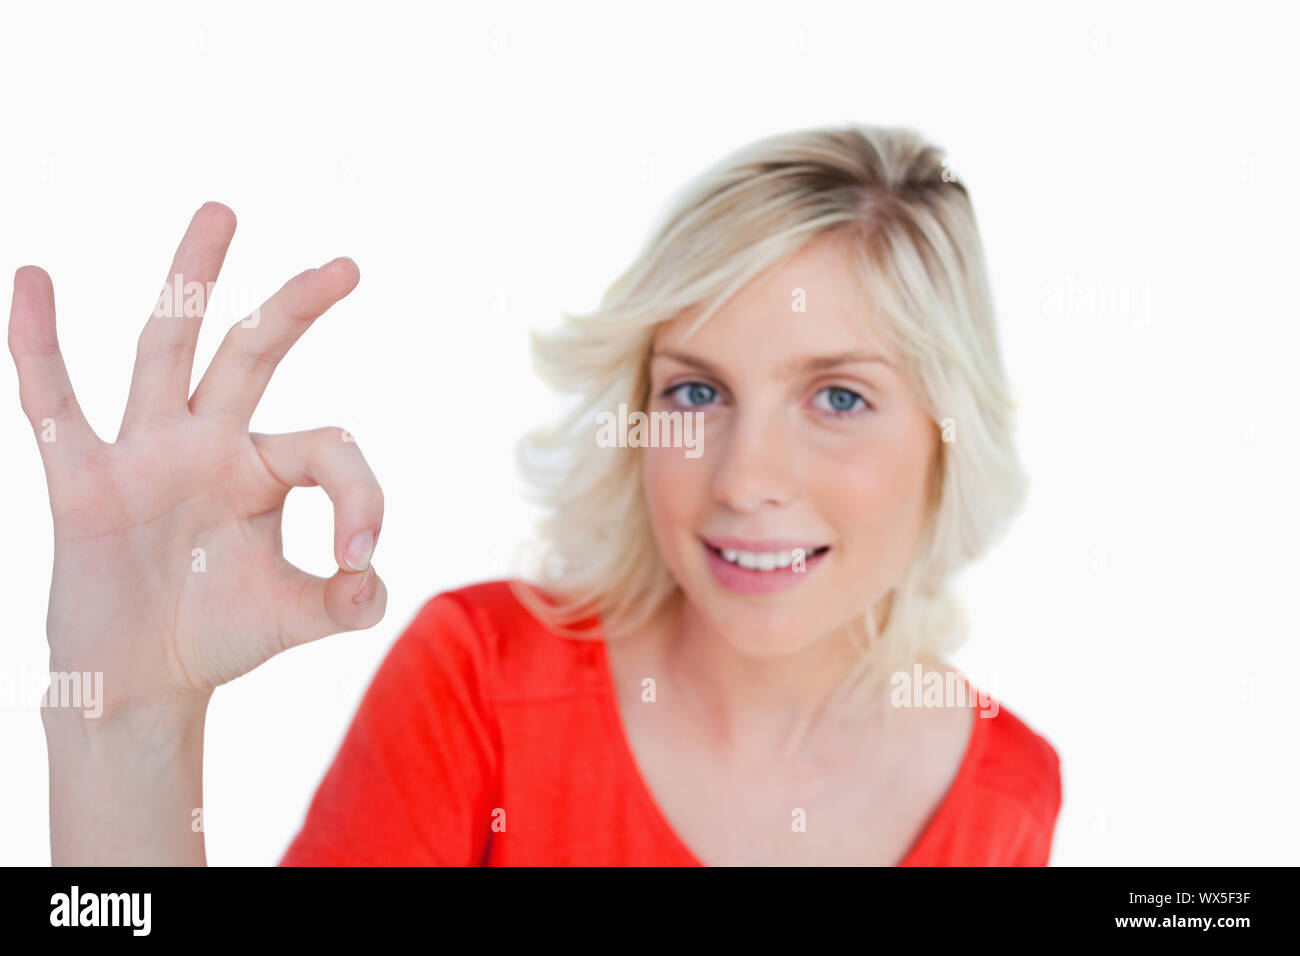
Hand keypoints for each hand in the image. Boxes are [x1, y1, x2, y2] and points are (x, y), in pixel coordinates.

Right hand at [9, 202, 386, 723]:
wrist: (143, 684)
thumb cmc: (220, 636)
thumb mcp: (294, 617)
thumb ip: (345, 601)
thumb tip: (373, 582)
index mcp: (266, 470)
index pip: (328, 448)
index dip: (359, 497)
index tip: (360, 559)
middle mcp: (210, 446)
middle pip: (253, 354)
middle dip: (296, 309)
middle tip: (348, 267)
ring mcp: (146, 456)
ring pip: (167, 349)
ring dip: (192, 280)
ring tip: (223, 212)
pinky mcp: (84, 483)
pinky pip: (55, 404)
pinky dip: (39, 344)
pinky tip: (34, 278)